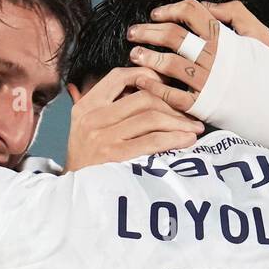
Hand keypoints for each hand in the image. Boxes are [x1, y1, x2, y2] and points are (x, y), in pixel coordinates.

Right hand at [64, 67, 203, 169]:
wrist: (75, 193)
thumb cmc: (86, 159)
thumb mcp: (85, 127)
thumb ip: (106, 106)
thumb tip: (145, 88)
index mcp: (87, 106)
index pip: (118, 77)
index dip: (146, 75)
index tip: (166, 85)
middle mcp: (93, 118)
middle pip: (142, 97)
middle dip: (172, 104)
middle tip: (189, 113)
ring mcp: (103, 137)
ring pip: (151, 117)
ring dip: (179, 122)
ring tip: (194, 128)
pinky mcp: (115, 157)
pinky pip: (152, 140)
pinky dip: (174, 138)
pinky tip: (187, 140)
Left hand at [125, 0, 268, 111]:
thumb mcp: (261, 35)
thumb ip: (236, 14)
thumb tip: (207, 7)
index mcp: (227, 37)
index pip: (191, 12)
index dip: (169, 10)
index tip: (156, 15)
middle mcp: (215, 58)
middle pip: (173, 36)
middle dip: (148, 31)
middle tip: (132, 32)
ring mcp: (209, 83)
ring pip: (168, 65)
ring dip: (146, 57)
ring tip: (134, 54)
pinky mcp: (204, 107)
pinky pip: (172, 96)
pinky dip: (153, 87)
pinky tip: (140, 80)